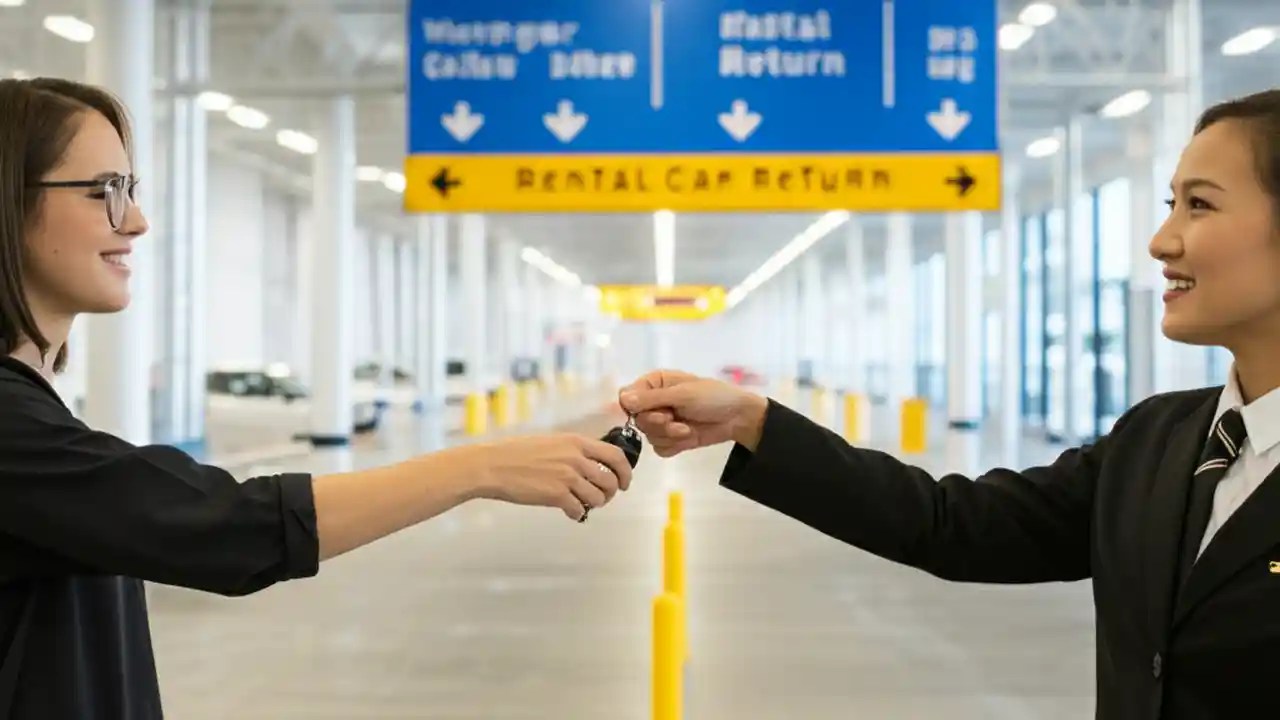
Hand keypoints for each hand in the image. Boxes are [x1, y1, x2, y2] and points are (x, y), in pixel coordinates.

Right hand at [464, 434, 632, 520]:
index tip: (625, 482)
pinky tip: (568, 510)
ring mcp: (568, 477)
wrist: (492, 466)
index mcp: (576, 442)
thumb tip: (590, 463)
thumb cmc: (515, 453)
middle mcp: (576, 459)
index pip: (615, 456)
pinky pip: (579, 510)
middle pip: (611, 480)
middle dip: (611, 493)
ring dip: (594, 504)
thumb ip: (573, 450)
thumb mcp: (550, 442)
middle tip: (604, 497)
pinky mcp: (557, 496)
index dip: (625, 471)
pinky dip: (577, 513)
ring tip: (583, 503)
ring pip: (598, 498)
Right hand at [618, 369, 767, 456]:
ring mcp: (662, 421)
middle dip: (657, 423)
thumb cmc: (712, 397)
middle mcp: (654, 402)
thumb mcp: (682, 394)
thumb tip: (623, 399)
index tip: (648, 411)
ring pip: (648, 436)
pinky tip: (688, 437)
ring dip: (669, 435)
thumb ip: (652, 398)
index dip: (633, 407)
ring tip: (687, 428)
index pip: (627, 396)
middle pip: (637, 419)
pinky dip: (674, 445)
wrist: (737, 418)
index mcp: (655, 383)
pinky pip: (659, 448)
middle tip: (673, 419)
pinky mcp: (671, 439)